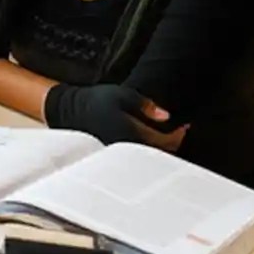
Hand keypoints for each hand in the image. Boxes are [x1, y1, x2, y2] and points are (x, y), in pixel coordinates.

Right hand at [44, 84, 187, 148]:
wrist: (70, 111)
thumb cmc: (96, 101)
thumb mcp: (123, 95)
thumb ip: (146, 105)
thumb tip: (166, 116)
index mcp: (130, 132)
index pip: (164, 140)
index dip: (178, 134)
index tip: (184, 126)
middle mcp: (126, 147)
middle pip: (159, 153)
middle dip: (172, 142)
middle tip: (179, 132)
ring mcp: (119, 155)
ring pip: (148, 157)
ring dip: (160, 148)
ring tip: (166, 137)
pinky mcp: (113, 157)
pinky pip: (137, 158)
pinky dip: (148, 151)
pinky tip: (150, 142)